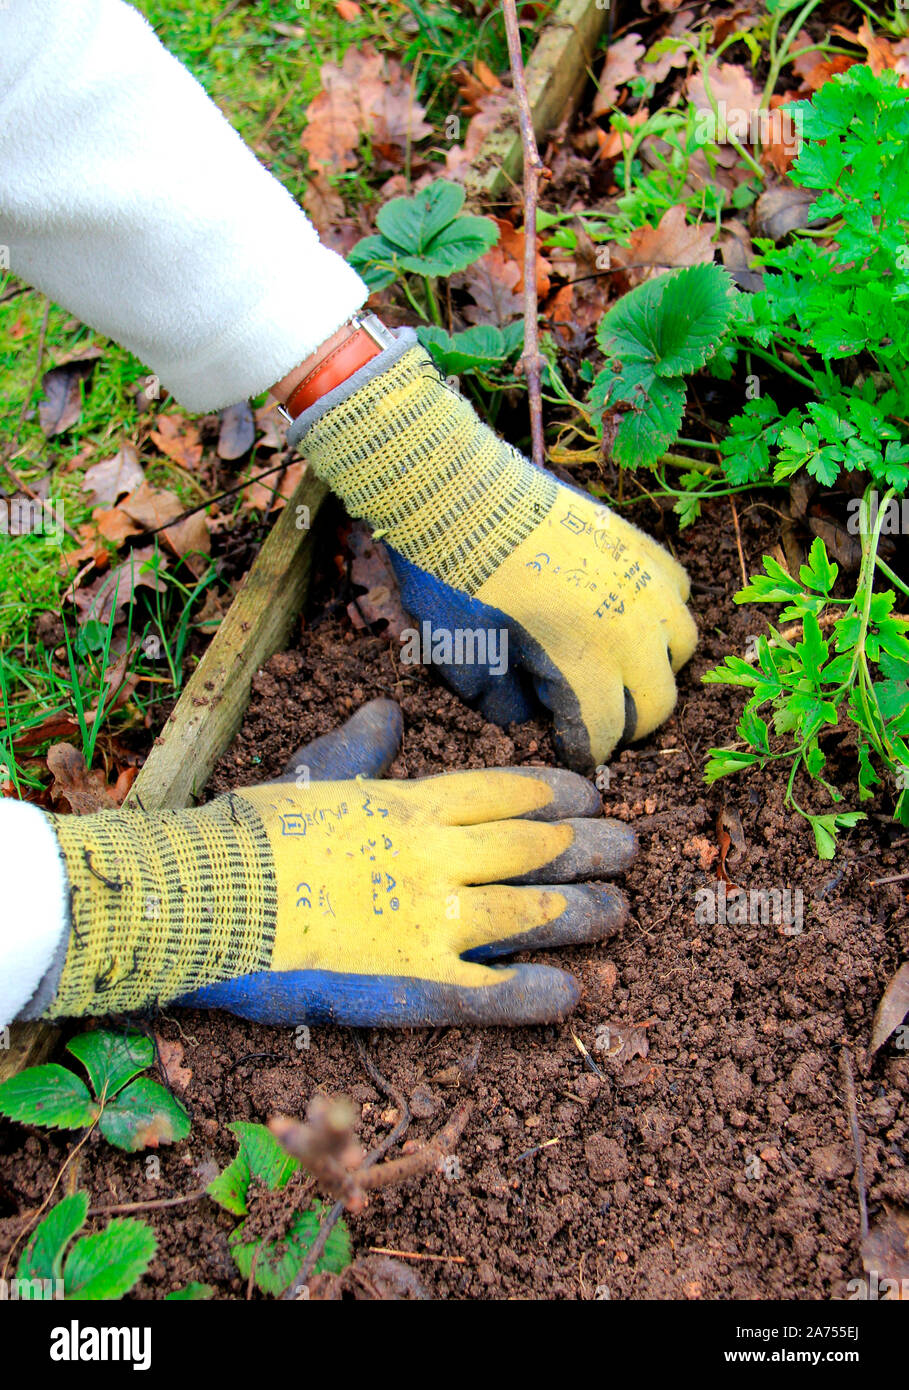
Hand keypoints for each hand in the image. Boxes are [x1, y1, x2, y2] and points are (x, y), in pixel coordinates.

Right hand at [41, 701, 634, 1026]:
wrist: (208, 897)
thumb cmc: (252, 833)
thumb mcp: (311, 772)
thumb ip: (360, 745)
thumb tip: (389, 712)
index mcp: (414, 806)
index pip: (508, 794)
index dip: (558, 796)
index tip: (592, 797)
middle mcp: (439, 859)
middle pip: (536, 849)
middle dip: (591, 847)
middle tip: (631, 849)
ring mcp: (432, 923)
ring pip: (531, 914)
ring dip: (583, 912)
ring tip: (620, 911)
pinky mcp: (412, 985)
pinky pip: (490, 992)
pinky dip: (535, 993)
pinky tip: (574, 994)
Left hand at [291, 332, 696, 772]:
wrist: (464, 499)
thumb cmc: (457, 583)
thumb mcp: (468, 662)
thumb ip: (506, 702)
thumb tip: (532, 713)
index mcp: (585, 665)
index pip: (606, 736)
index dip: (585, 751)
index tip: (570, 749)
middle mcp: (630, 629)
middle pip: (658, 704)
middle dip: (627, 722)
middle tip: (596, 718)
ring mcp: (645, 584)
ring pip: (680, 648)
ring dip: (652, 668)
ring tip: (617, 666)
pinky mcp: (643, 548)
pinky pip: (676, 595)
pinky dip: (659, 614)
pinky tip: (624, 613)